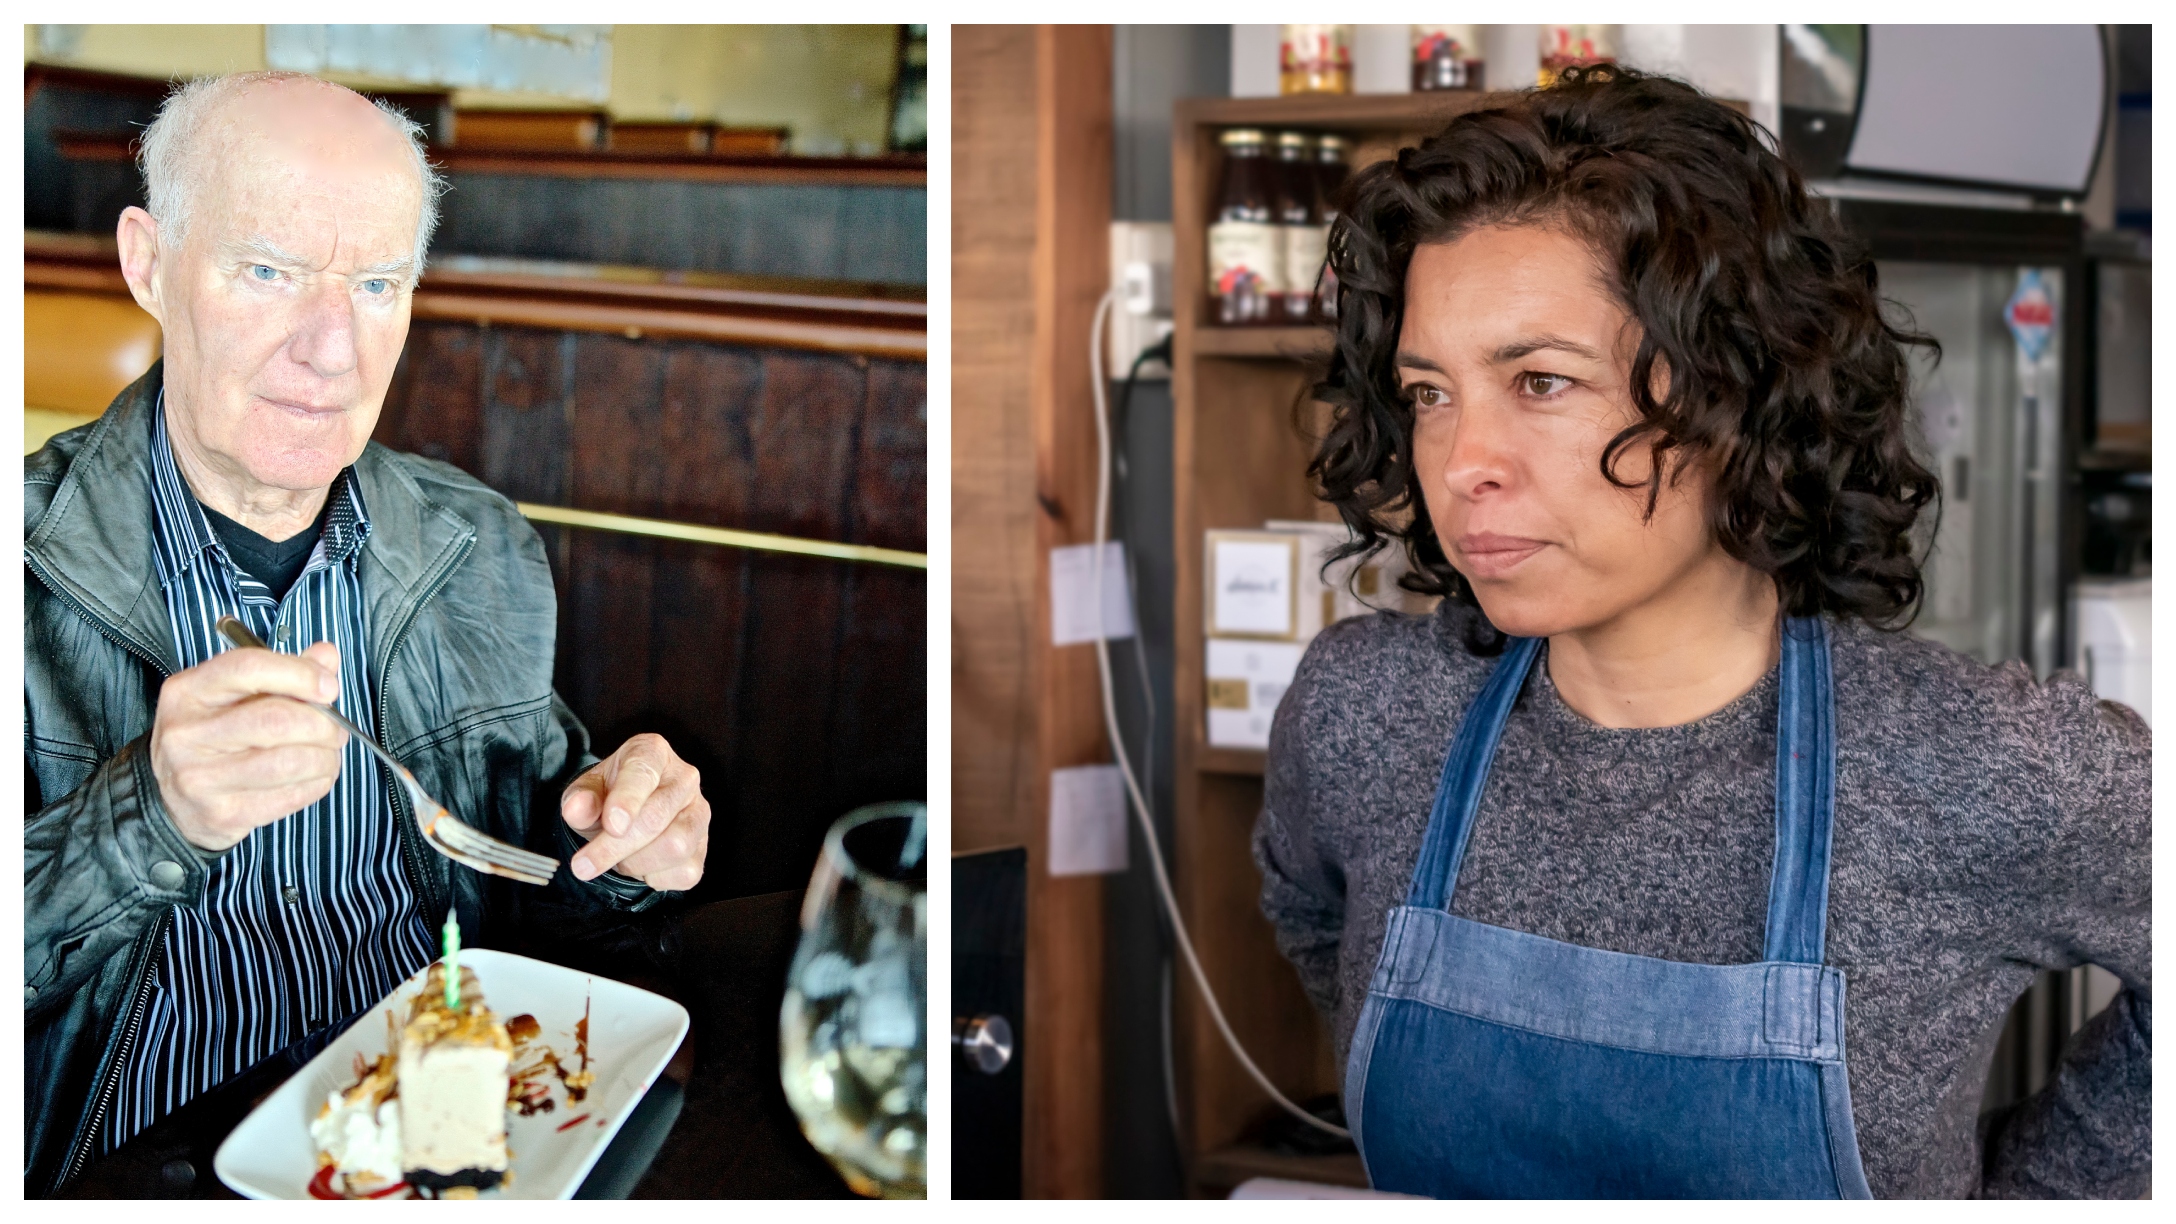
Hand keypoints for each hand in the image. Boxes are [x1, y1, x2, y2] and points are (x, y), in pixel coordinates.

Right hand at [151, 642, 346, 851]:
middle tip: (335, 728)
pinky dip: (317, 783)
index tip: (328, 687)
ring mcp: (200, 778)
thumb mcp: (232, 696)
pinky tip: (314, 776)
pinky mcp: (222, 814)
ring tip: (327, 754)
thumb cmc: (211, 738)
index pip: (248, 668)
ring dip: (325, 757)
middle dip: (322, 724)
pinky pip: (290, 796)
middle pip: (276, 720)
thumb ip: (282, 673)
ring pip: (289, 762)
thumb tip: (326, 656)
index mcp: (188, 692)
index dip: (300, 674)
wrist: (168, 799)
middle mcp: (187, 733)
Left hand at [559, 733, 707, 890]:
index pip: (643, 774)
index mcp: (653, 753)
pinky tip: (641, 864)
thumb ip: (581, 799)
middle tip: (583, 866)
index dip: (627, 801)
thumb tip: (578, 809)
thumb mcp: (587, 792)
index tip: (612, 826)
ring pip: (675, 847)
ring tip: (618, 857)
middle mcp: (684, 778)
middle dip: (615, 847)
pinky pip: (684, 872)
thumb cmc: (608, 796)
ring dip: (635, 863)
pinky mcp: (704, 846)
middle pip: (656, 817)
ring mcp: (699, 813)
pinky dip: (654, 877)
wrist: (628, 813)